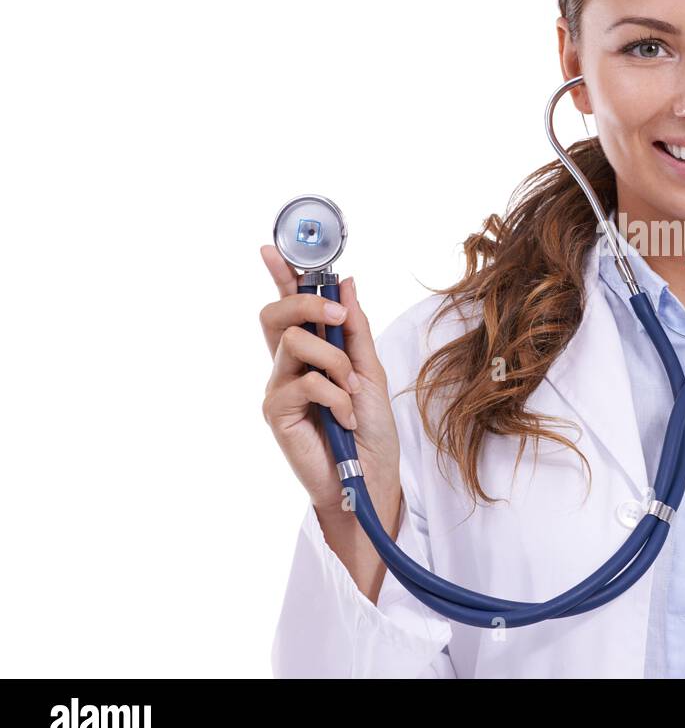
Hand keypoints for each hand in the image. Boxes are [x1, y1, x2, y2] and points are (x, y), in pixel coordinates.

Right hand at [258, 246, 399, 515]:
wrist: (370, 478)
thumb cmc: (370, 430)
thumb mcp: (370, 371)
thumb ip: (355, 329)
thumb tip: (346, 283)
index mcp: (309, 353)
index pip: (288, 307)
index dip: (278, 276)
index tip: (271, 249)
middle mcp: (286, 366)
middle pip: (275, 314)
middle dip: (309, 305)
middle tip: (338, 319)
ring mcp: (278, 388)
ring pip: (294, 343)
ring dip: (335, 363)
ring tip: (352, 393)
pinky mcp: (275, 412)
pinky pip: (304, 382)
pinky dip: (335, 396)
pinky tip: (345, 419)